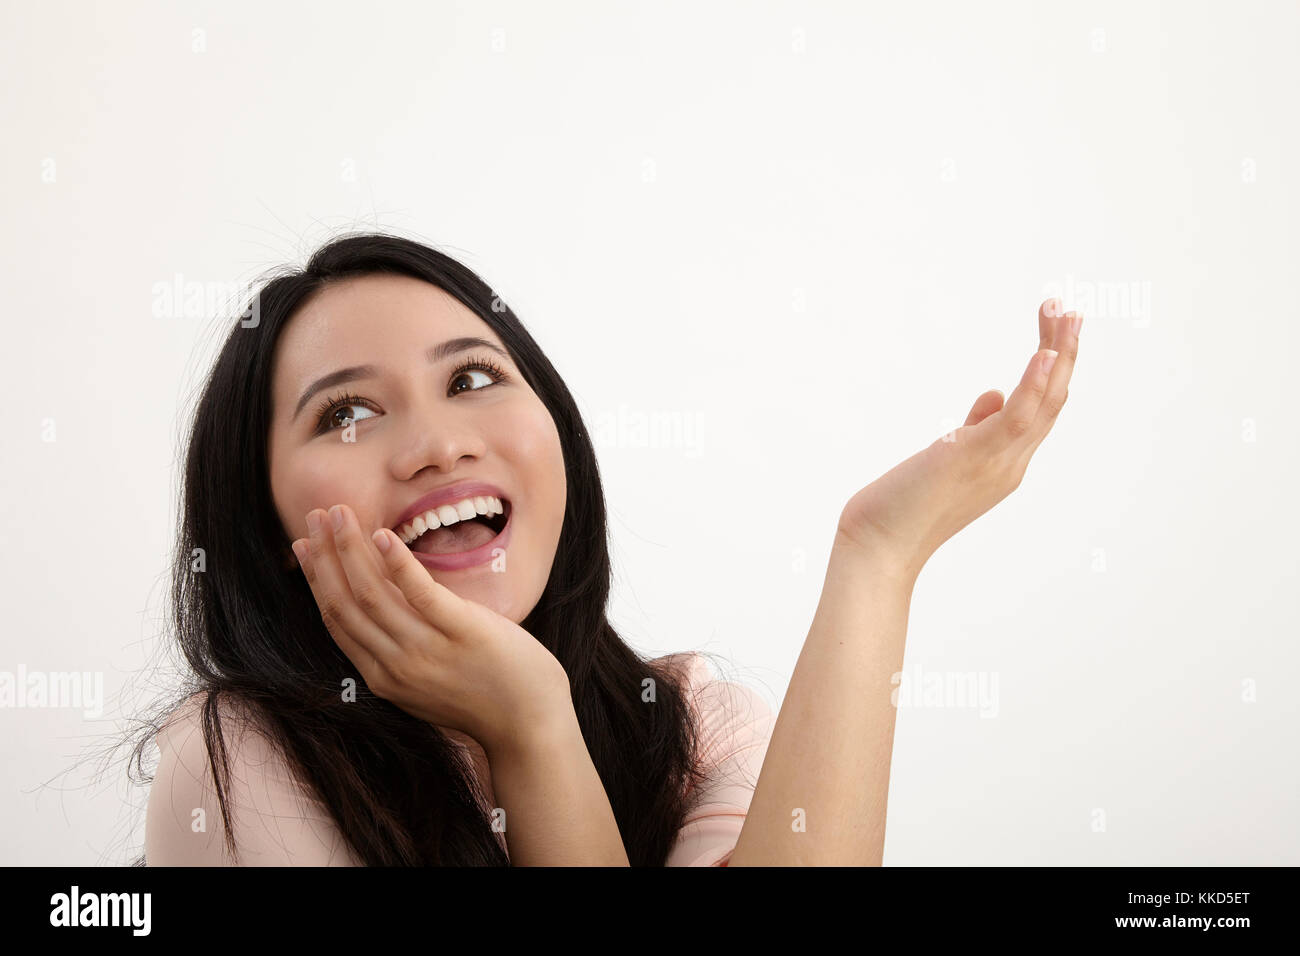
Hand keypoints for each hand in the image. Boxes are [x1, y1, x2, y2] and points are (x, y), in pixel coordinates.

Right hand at [291, 504, 573, 759]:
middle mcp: (396, 665)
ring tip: (340, 513)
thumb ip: (404, 649)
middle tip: (315, 516)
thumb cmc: (486, 698)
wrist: (529, 727)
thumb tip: (391, 605)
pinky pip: (421, 593)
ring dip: (351, 549)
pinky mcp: (462, 632)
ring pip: (373, 594)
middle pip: (345, 603)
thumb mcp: (429, 680)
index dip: (317, 579)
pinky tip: (383, 535)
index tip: (304, 546)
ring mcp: (427, 650)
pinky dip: (398, 563)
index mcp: (383, 677)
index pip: (337, 620)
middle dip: (325, 556)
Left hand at [837, 298, 1080, 581]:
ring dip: (1058, 353)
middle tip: (1072, 308)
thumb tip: (994, 394)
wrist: (878, 548)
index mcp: (1006, 462)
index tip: (1056, 328)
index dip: (1054, 368)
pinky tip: (1044, 352)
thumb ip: (973, 428)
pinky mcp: (974, 458)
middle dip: (1065, 351)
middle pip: (1053, 400)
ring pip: (1044, 402)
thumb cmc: (903, 506)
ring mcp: (998, 462)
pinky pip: (1016, 418)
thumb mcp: (945, 459)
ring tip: (1065, 312)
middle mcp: (1011, 463)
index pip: (1041, 410)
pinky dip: (1032, 384)